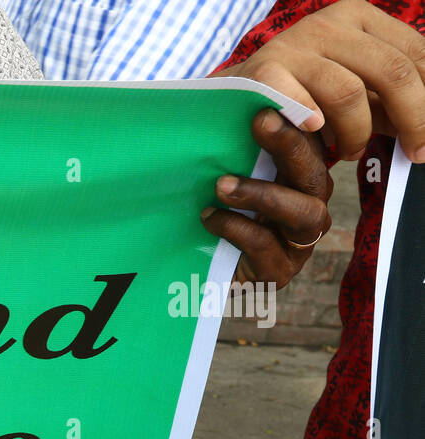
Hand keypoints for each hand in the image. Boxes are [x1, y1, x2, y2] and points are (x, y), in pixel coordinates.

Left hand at [205, 108, 332, 288]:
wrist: (188, 274)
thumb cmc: (206, 212)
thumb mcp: (216, 172)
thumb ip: (226, 142)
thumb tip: (212, 98)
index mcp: (297, 178)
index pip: (312, 145)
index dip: (297, 123)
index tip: (269, 102)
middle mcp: (307, 206)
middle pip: (317, 173)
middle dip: (290, 145)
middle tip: (260, 122)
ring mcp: (298, 242)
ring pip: (305, 212)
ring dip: (263, 193)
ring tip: (221, 184)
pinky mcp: (279, 272)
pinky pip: (267, 245)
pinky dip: (237, 228)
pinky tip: (209, 217)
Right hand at [213, 0, 424, 161]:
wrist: (231, 99)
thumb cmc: (299, 96)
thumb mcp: (352, 89)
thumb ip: (390, 100)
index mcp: (358, 18)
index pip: (416, 54)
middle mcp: (329, 23)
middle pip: (394, 71)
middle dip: (414, 118)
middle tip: (417, 153)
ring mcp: (294, 45)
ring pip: (350, 92)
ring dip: (356, 133)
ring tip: (348, 151)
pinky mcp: (264, 71)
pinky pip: (302, 102)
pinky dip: (314, 123)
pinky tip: (315, 134)